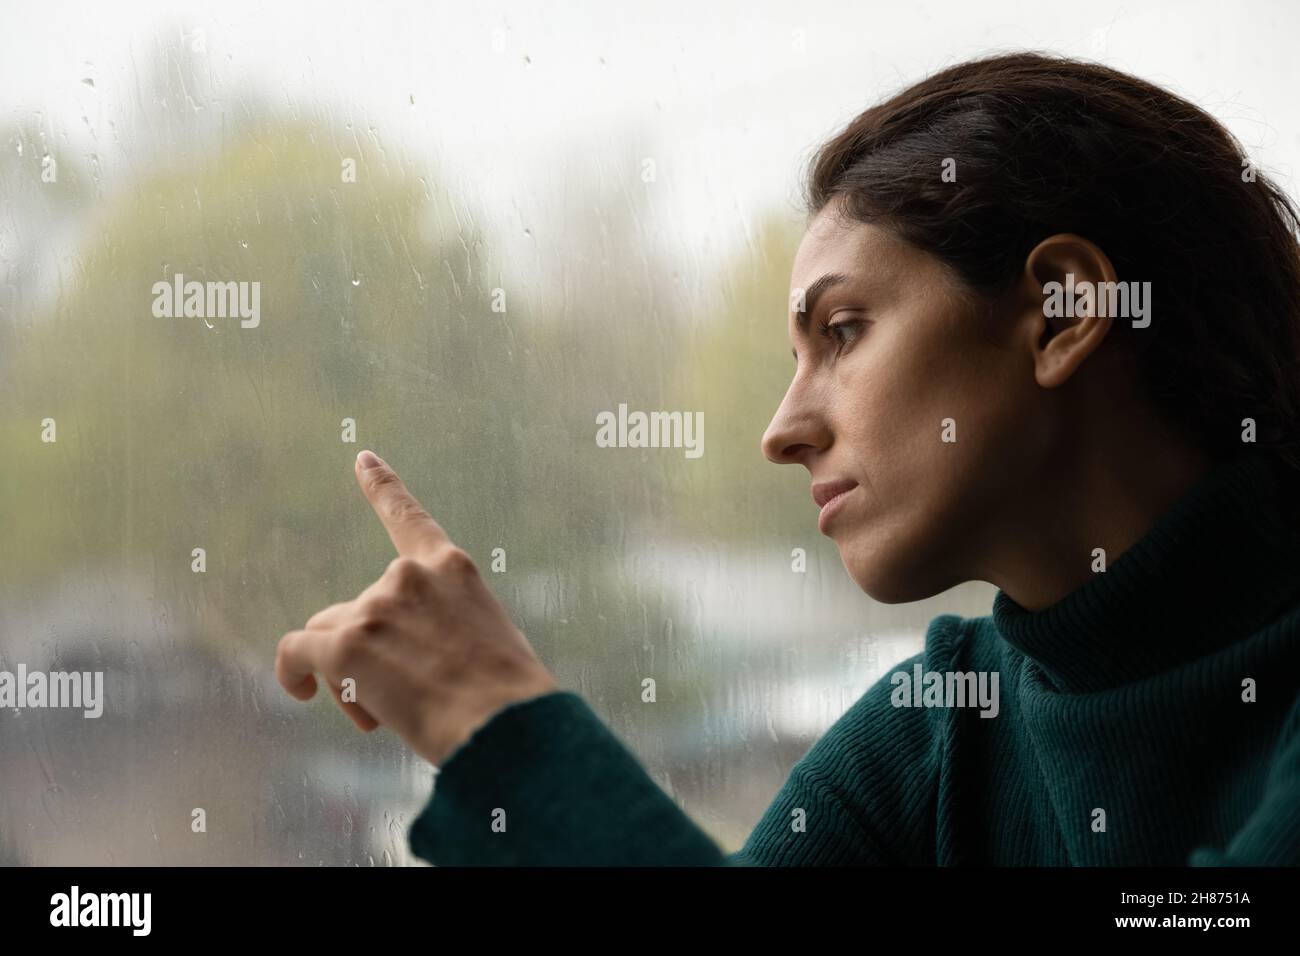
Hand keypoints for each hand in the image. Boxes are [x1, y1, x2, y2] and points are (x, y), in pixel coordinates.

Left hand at [274, 450, 558, 765]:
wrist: (504, 725)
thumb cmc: (507, 700)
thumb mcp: (488, 641)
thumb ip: (441, 629)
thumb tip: (399, 666)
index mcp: (453, 568)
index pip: (409, 517)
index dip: (383, 487)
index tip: (363, 459)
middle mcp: (408, 576)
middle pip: (358, 607)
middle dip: (366, 647)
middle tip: (397, 697)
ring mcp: (375, 608)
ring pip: (332, 636)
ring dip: (348, 673)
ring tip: (383, 715)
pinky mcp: (345, 646)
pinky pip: (297, 653)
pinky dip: (294, 673)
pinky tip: (301, 691)